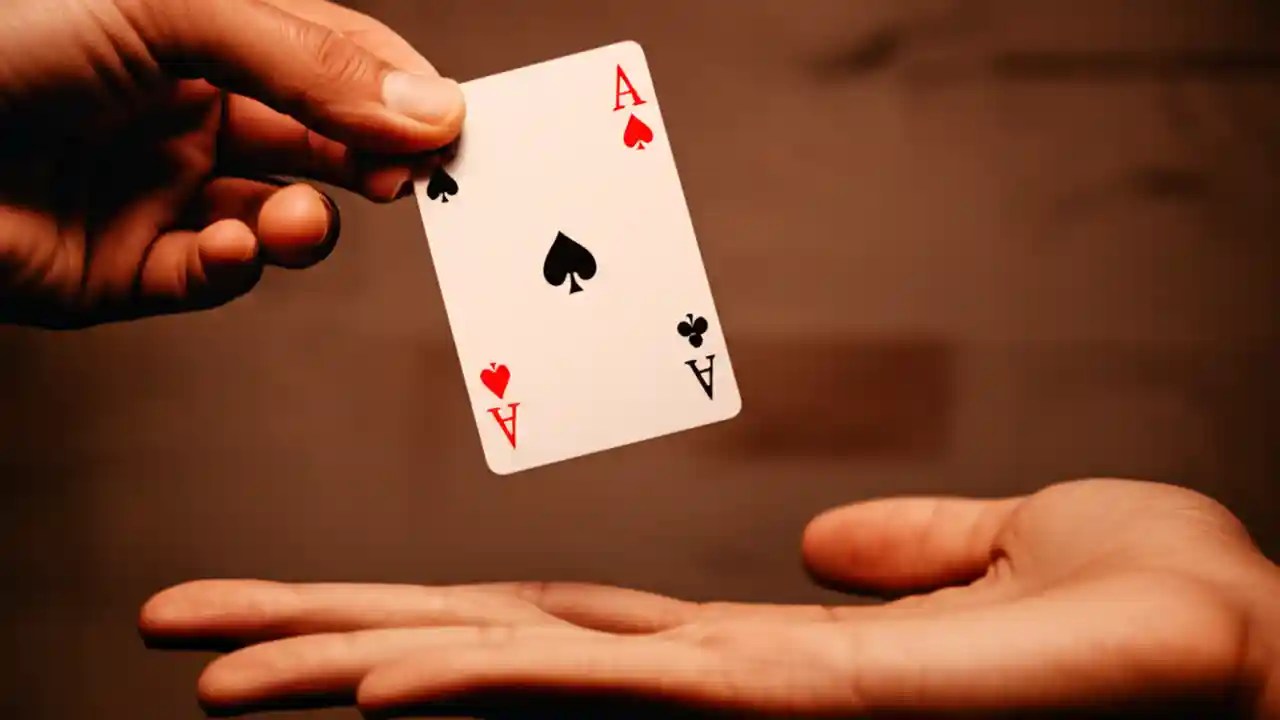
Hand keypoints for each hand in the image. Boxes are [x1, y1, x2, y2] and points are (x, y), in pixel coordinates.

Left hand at [0, 0, 463, 327]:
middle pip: (320, 139)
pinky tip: (232, 244)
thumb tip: (431, 104)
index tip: (452, 123)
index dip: (397, 87)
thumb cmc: (0, 31)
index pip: (333, 54)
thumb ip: (307, 59)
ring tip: (299, 221)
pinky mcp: (129, 269)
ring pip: (279, 216)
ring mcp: (162, 189)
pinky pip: (214, 274)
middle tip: (415, 181)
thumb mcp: (171, 8)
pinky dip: (237, 264)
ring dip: (305, 223)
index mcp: (203, 31)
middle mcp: (188, 107)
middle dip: (369, 161)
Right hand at [140, 479, 1279, 717]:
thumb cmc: (1155, 616)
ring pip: (520, 676)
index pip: (555, 625)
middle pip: (497, 653)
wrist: (1264, 666)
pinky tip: (384, 682)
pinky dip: (491, 686)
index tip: (316, 614)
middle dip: (337, 643)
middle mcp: (722, 692)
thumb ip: (910, 544)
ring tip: (231, 661)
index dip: (424, 620)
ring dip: (370, 667)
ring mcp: (745, 708)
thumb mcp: (1014, 541)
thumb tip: (826, 542)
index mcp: (763, 654)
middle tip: (191, 633)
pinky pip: (614, 688)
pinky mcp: (791, 708)